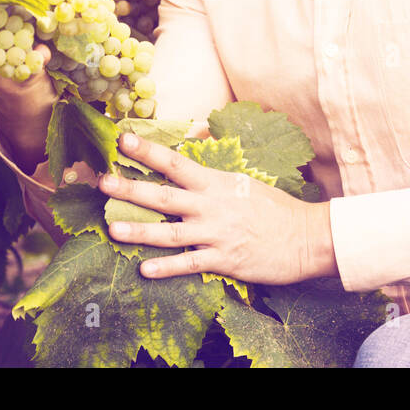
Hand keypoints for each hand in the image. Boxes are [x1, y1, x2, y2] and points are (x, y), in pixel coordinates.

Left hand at [97, 132, 336, 284]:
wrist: (306, 237)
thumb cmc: (274, 209)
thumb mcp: (243, 182)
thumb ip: (212, 174)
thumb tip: (192, 147)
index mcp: (216, 183)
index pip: (175, 163)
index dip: (148, 151)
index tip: (123, 139)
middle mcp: (211, 206)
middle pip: (164, 196)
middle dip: (131, 189)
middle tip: (103, 183)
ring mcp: (216, 234)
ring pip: (170, 233)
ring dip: (140, 231)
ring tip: (112, 228)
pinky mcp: (224, 260)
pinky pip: (189, 264)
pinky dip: (167, 267)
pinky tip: (145, 269)